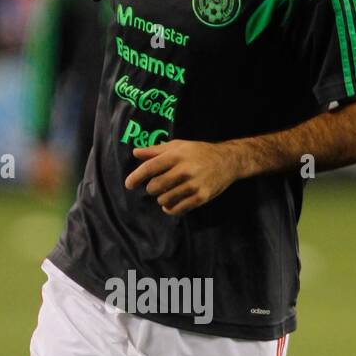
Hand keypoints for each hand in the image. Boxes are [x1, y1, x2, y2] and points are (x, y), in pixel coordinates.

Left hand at [124, 138, 239, 215]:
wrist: (227, 161)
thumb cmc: (199, 152)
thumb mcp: (178, 146)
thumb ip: (156, 150)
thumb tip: (136, 152)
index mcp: (176, 155)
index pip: (150, 168)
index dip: (136, 177)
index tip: (128, 185)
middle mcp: (185, 170)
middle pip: (155, 187)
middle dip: (152, 189)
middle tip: (157, 186)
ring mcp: (193, 185)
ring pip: (164, 200)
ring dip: (162, 199)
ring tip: (167, 193)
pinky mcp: (201, 197)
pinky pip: (178, 209)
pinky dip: (170, 209)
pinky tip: (170, 204)